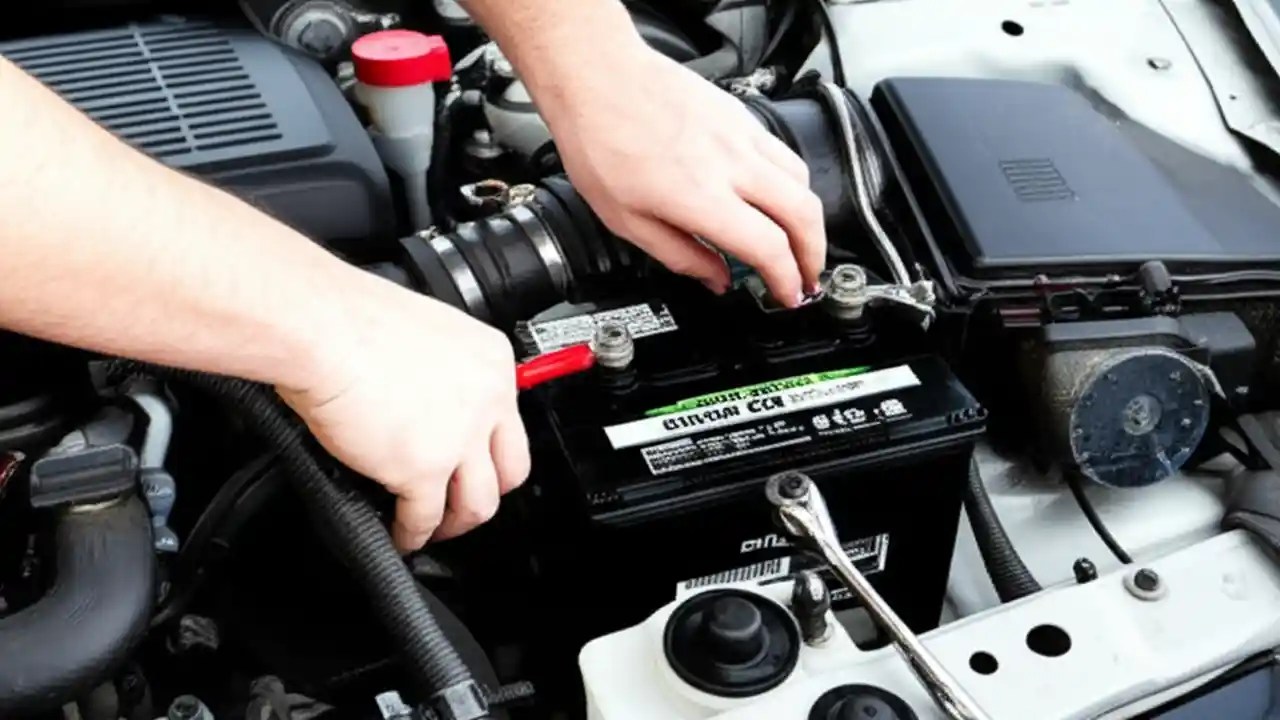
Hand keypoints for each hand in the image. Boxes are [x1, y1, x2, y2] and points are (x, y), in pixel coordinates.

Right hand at [277, 274, 529, 551]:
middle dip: (486, 494)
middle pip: (509, 470)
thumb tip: (424, 395)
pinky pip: (424, 518)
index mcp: (490, 362)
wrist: (320, 326)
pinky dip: (412, 534)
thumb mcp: (421, 333)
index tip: (473, 460)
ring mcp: (459, 439)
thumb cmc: (348, 318)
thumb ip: (437, 371)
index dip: (489, 449)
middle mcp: (486, 401)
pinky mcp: (422, 469)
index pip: (508, 421)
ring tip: (433, 528)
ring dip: (455, 522)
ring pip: (477, 504)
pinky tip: (399, 535)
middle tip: (462, 504)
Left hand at [540, 44, 826, 306]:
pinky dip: (793, 182)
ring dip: (808, 218)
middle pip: (803, 214)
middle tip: (807, 276)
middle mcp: (731, 164)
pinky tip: (777, 195)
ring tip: (796, 239)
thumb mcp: (626, 220)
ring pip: (802, 180)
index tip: (787, 295)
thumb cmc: (601, 141)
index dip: (786, 280)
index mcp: (702, 197)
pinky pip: (784, 153)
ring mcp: (741, 135)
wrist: (598, 78)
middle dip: (814, 254)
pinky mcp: (741, 114)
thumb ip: (679, 255)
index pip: (769, 248)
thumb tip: (715, 278)